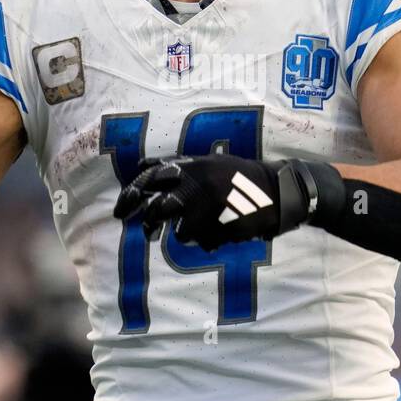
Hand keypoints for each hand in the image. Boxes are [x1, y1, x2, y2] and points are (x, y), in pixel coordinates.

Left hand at [113, 155, 316, 250]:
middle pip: (155, 201)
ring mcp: (206, 204)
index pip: (152, 173)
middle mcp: (196, 182)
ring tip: (151, 234)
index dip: (133, 188)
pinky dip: (196, 238)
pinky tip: (207, 234)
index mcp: (194, 164)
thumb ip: (182, 165)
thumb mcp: (212, 161)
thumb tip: (143, 166)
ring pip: (170, 222)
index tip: (123, 202)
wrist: (277, 191)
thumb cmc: (242, 177)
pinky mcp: (217, 223)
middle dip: (138, 212)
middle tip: (127, 221)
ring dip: (157, 227)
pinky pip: (192, 236)